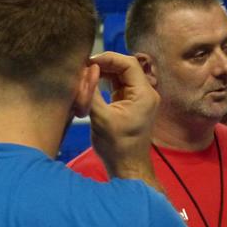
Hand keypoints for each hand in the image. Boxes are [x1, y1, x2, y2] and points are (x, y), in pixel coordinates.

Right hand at [88, 52, 158, 179]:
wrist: (128, 168)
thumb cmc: (117, 148)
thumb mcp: (100, 119)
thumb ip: (91, 93)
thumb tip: (81, 72)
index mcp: (144, 94)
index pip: (128, 63)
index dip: (108, 58)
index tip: (89, 62)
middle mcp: (145, 93)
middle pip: (125, 67)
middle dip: (105, 64)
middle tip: (84, 67)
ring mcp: (138, 98)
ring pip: (121, 75)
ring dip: (104, 72)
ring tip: (85, 74)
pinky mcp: (130, 104)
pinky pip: (119, 85)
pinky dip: (105, 82)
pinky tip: (91, 83)